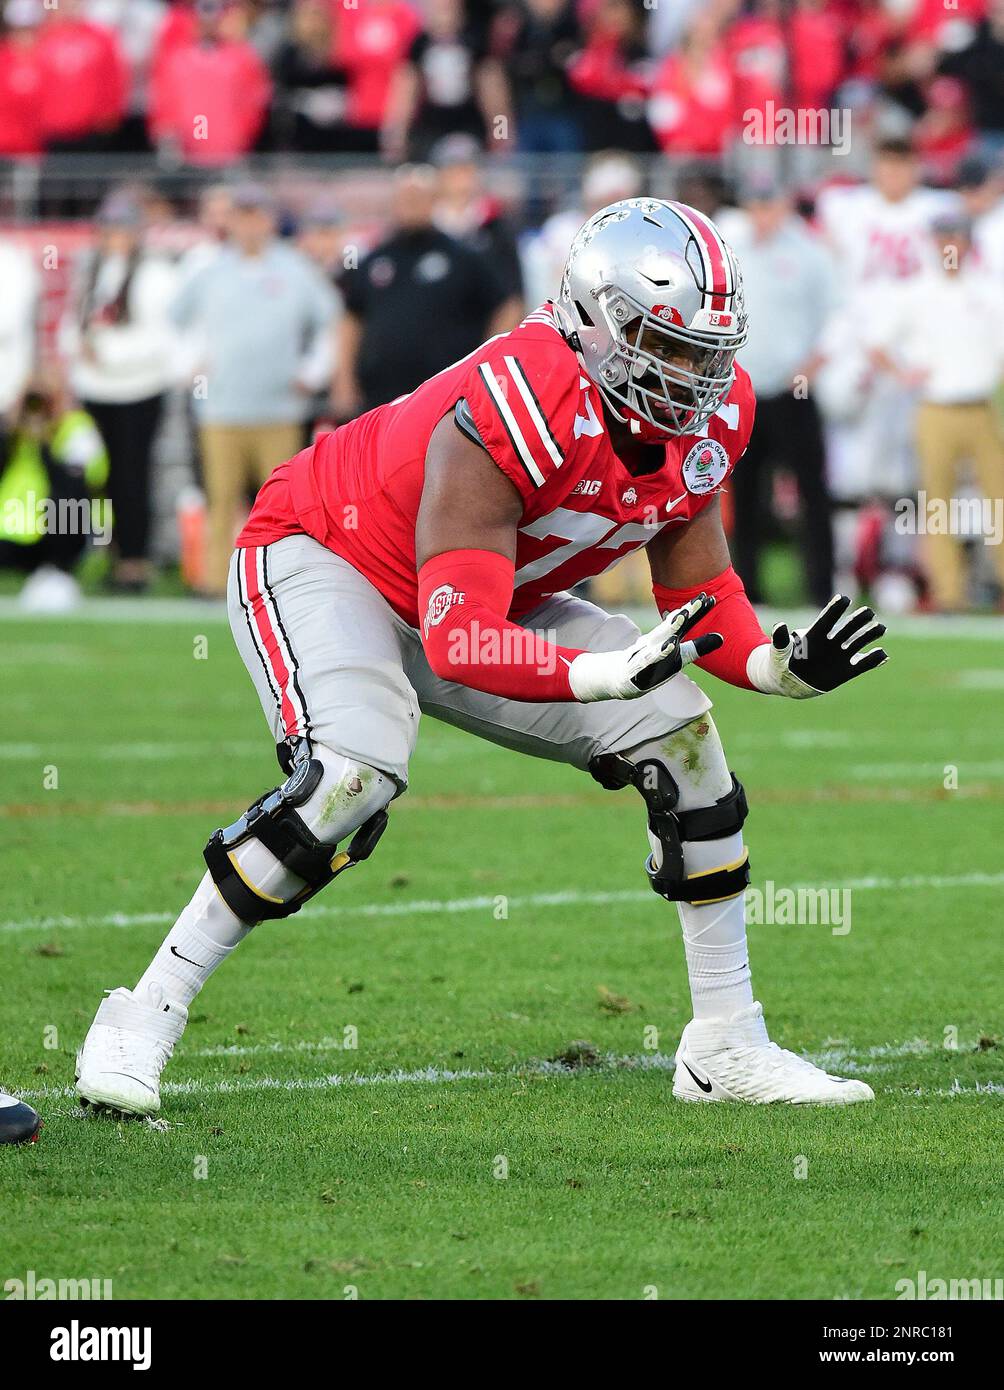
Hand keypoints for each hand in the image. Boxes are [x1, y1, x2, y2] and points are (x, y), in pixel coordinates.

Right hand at [568, 594, 722, 701]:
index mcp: (669, 636)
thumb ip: (700, 646)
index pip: (685, 621)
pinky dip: (660, 650)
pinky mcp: (641, 664)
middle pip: (674, 623)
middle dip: (687, 611)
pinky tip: (669, 644)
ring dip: (673, 625)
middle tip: (700, 598)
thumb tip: (722, 637)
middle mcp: (658, 639)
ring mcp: (648, 650)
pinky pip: (651, 656)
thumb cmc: (657, 663)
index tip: (710, 597)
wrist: (623, 677)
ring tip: (685, 614)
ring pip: (661, 636)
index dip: (697, 610)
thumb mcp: (682, 656)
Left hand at [747, 595, 887, 697]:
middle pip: (848, 627)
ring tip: (879, 628)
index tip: (844, 598)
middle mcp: (831, 642)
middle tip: (868, 612)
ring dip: (870, 635)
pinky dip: (874, 659)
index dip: (835, 609)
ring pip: (859, 641)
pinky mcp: (847, 671)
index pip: (827, 619)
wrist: (790, 682)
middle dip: (858, 619)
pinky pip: (864, 664)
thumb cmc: (782, 662)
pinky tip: (883, 654)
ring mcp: (840, 655)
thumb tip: (780, 626)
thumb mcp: (778, 652)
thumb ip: (780, 640)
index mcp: (815, 635)